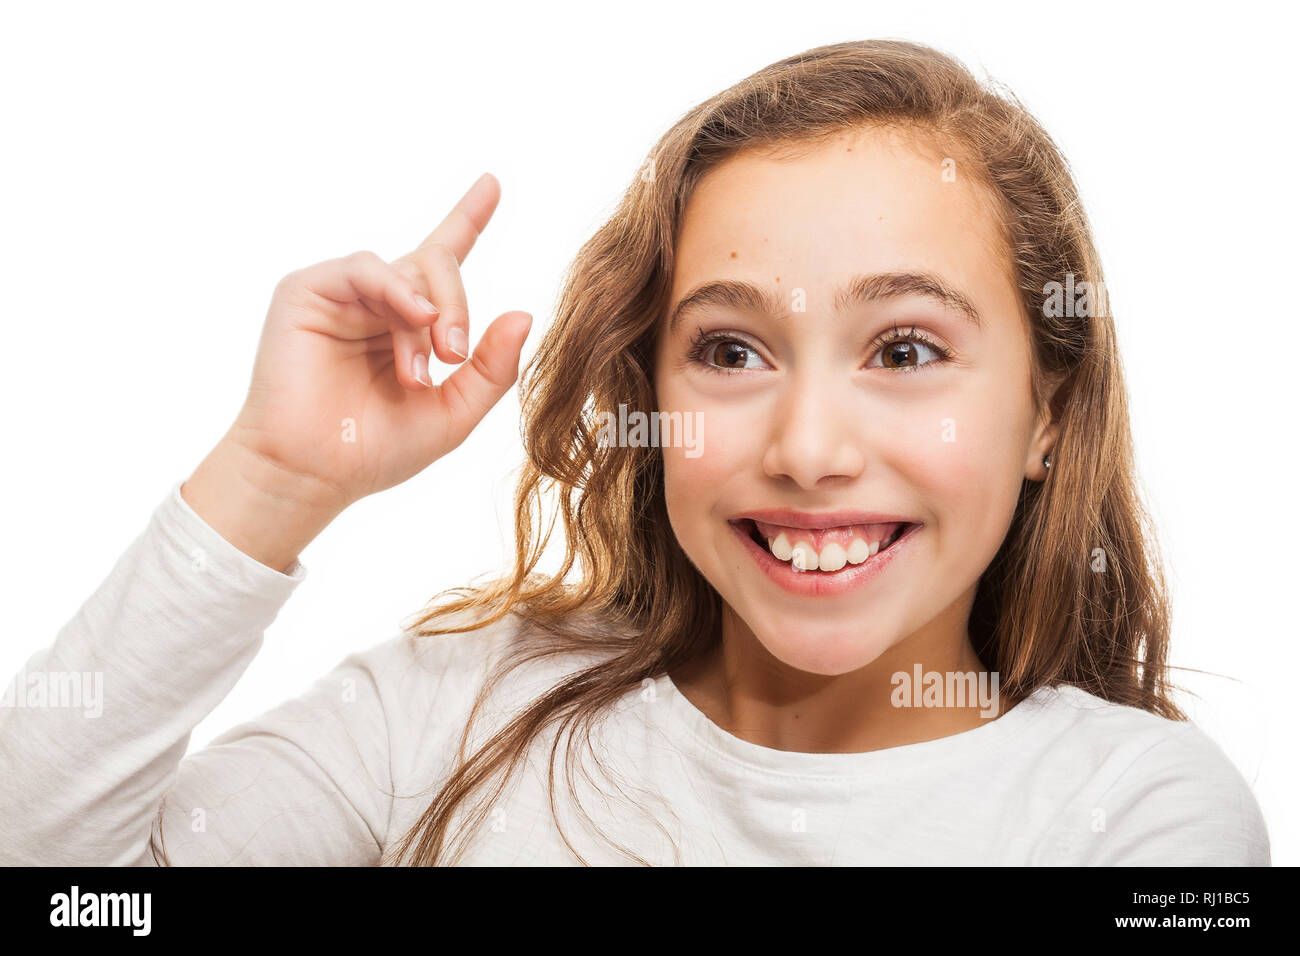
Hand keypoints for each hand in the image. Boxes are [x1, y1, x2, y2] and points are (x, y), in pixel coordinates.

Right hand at [183, 173, 531, 570]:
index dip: (468, 219)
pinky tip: (414, 322)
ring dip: (429, 316)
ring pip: (410, 268)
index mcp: (409, 325)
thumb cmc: (376, 449)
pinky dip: (397, 291)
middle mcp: (378, 302)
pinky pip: (366, 267)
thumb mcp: (454, 413)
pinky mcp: (308, 291)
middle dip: (458, 308)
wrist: (313, 473)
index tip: (492, 184)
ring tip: (422, 368)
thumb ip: (493, 368)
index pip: (443, 259)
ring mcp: (343, 294)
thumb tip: (523, 314)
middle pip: (438, 265)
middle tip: (454, 355)